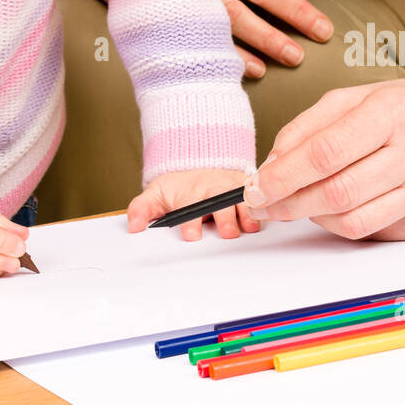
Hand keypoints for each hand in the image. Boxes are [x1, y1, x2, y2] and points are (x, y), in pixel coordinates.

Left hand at [127, 169, 260, 240]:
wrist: (197, 168)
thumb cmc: (178, 189)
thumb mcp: (155, 195)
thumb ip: (141, 210)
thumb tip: (133, 226)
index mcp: (190, 194)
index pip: (189, 207)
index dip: (191, 223)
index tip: (191, 235)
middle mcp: (213, 189)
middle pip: (220, 204)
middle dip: (225, 219)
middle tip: (226, 233)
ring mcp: (232, 188)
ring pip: (243, 200)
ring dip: (248, 213)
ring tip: (250, 226)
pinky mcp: (248, 188)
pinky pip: (261, 194)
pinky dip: (266, 204)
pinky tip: (270, 215)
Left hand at [243, 72, 404, 240]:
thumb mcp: (360, 96)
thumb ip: (311, 124)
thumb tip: (272, 162)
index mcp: (391, 111)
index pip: (326, 151)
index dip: (283, 174)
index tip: (255, 185)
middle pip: (337, 191)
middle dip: (288, 202)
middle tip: (261, 204)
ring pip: (353, 219)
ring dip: (311, 217)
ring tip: (293, 205)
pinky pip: (372, 231)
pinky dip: (341, 224)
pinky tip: (331, 208)